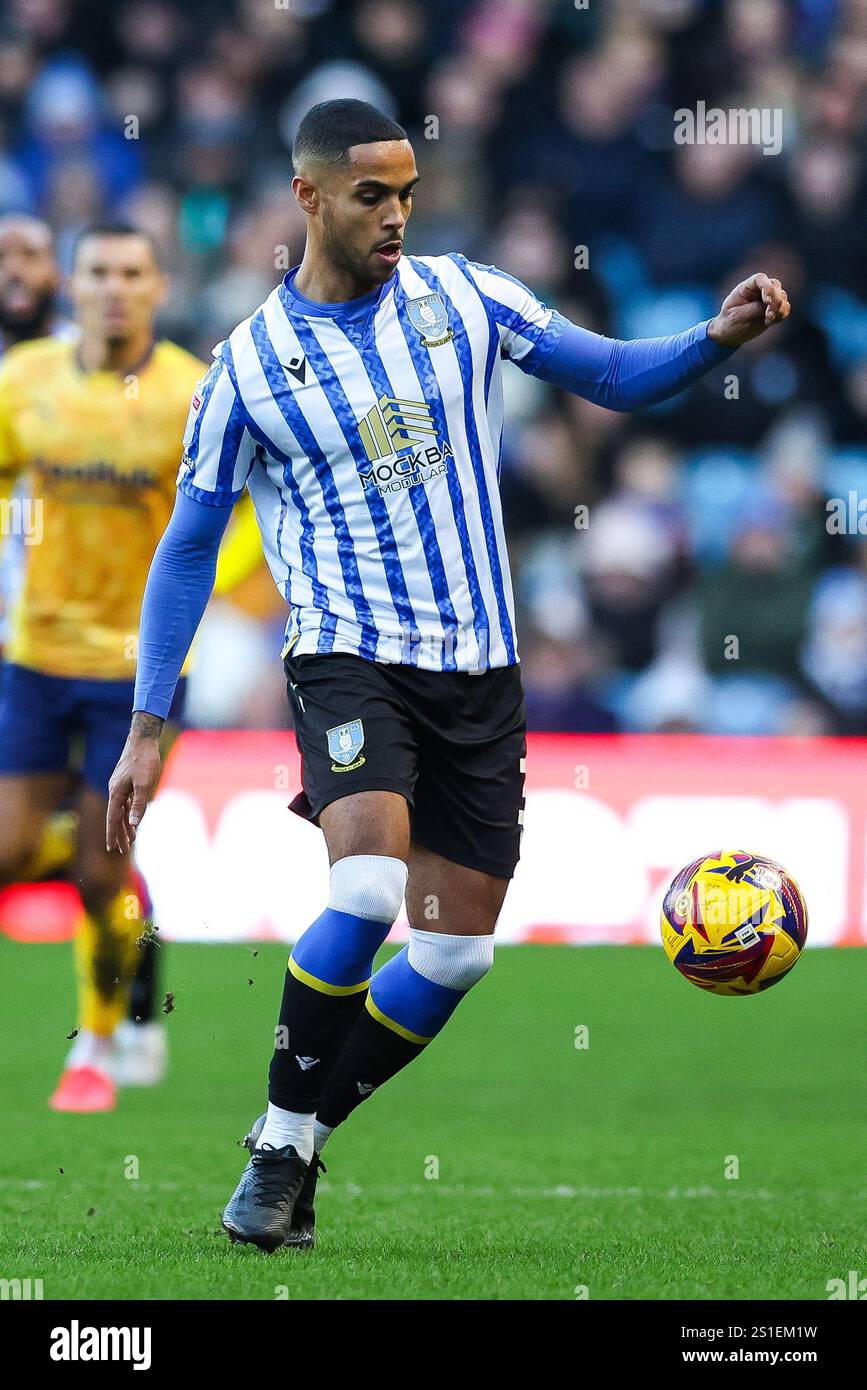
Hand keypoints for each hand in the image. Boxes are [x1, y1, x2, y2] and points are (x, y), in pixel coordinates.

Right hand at [106, 714, 163, 852]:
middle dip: (119, 833)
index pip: (113, 819)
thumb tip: (133, 823)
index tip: (111, 848)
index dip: (113, 834)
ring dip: (125, 824)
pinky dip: (129, 812)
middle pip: (116, 817)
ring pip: (121, 810)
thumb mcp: (145, 784)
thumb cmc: (145, 760)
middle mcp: (114, 790)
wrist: (143, 739)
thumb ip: (139, 804)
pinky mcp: (126, 781)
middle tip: (122, 850)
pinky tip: (132, 818)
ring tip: (131, 839)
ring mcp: (120, 786)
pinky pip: (126, 802)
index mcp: (116, 793)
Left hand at [708, 272, 790, 348]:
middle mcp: (758, 290)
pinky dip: (782, 314)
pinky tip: (770, 322)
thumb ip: (754, 309)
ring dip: (779, 309)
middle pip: (775, 285)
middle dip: (776, 300)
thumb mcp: (737, 316)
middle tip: (769, 315)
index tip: (767, 302)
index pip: (760, 278)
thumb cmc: (728, 323)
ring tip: (768, 320)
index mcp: (746, 288)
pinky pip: (785, 308)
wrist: (729, 334)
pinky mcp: (773, 310)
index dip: (767, 287)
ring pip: (782, 296)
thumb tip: (770, 306)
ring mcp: (767, 299)